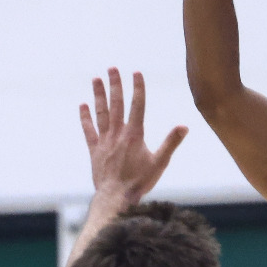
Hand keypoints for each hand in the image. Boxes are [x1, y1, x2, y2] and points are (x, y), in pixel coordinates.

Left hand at [80, 68, 188, 207]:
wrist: (116, 198)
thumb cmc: (139, 182)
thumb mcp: (160, 163)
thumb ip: (171, 143)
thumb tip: (184, 126)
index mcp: (134, 135)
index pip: (137, 105)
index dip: (137, 88)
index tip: (136, 72)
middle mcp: (118, 134)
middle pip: (116, 104)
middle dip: (115, 85)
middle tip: (112, 68)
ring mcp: (104, 141)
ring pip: (101, 113)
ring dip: (98, 95)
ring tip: (96, 79)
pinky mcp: (95, 151)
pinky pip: (89, 131)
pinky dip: (85, 118)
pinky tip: (83, 105)